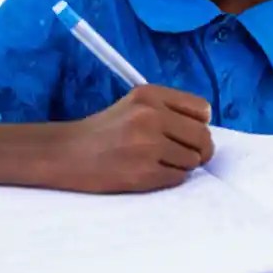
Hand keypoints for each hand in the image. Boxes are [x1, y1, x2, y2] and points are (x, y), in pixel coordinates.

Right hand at [57, 85, 214, 192]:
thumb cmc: (104, 131)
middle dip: (199, 150)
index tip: (188, 133)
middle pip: (202, 137)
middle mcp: (151, 116)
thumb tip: (205, 130)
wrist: (68, 153)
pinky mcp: (144, 172)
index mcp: (150, 95)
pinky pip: (178, 177)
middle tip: (183, 155)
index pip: (202, 109)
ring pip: (193, 160)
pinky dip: (169, 178)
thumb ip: (168, 110)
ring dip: (181, 165)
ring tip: (158, 161)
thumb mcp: (134, 105)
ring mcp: (148, 145)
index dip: (200, 125)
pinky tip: (149, 172)